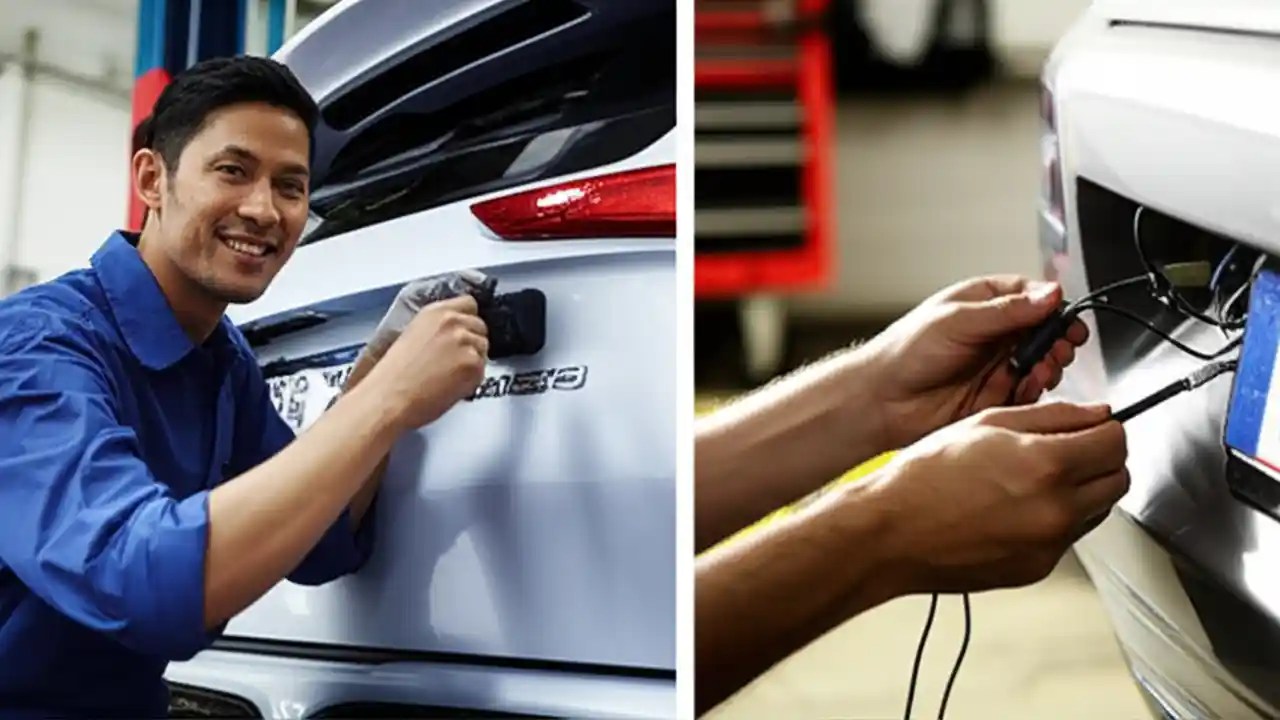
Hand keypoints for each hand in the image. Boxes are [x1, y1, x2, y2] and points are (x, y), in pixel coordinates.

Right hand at [368, 294, 488, 430]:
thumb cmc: (392, 375)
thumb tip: (455, 334)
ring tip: (448, 376)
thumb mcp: (412, 335)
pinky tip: (450, 387)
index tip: (463, 332)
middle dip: (471, 343)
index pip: (469, 304)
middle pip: (480, 326)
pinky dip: (471, 381)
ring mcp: (466, 342)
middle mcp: (453, 322)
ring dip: (472, 362)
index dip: (467, 320)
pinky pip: (482, 371)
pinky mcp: (474, 364)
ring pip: (483, 349)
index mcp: (435, 312)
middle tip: (453, 362)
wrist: (388, 397)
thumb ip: (437, 328)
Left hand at [863, 275, 1088, 449]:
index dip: (1055, 308)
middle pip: (1045, 332)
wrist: (882, 400)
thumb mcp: (957, 320)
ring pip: (1042, 362)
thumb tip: (1050, 293)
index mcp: (984, 303)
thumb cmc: (906, 352)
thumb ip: (1006, 311)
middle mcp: (995, 333)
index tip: (1067, 320)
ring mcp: (997, 364)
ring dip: (1049, 366)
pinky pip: (1028, 392)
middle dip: (1058, 341)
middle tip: (1059, 349)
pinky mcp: (996, 395)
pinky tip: (1026, 388)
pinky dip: (1034, 390)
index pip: (1034, 297)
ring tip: (1041, 370)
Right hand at [866, 402, 1126, 594]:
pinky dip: (1056, 519)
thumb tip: (1096, 414)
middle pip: (1119, 479)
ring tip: (1035, 479)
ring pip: (1098, 510)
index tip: (1091, 427)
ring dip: (1083, 490)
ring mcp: (1049, 545)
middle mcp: (1056, 510)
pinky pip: (1068, 538)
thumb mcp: (985, 423)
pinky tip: (1016, 508)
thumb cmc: (924, 478)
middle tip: (1069, 450)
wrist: (890, 533)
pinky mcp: (1038, 569)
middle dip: (1101, 459)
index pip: (1116, 441)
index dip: (1105, 428)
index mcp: (1045, 466)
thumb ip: (1052, 417)